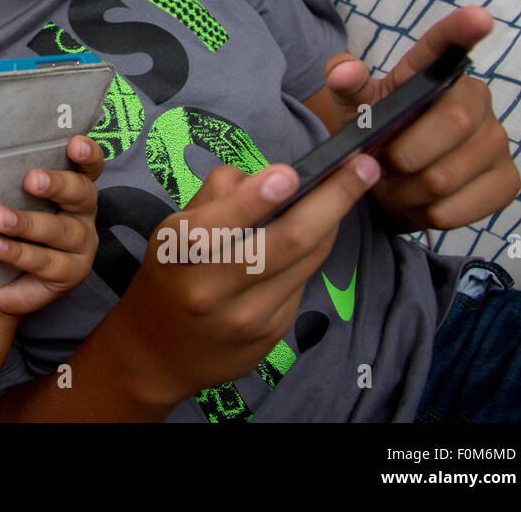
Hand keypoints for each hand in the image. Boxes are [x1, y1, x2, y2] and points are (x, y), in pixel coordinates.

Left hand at [0, 134, 102, 323]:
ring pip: (61, 231)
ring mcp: (81, 247)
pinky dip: (18, 253)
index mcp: (74, 189)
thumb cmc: (2, 228)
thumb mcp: (7, 200)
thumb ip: (8, 180)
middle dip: (58, 184)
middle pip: (81, 195)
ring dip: (28, 223)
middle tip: (31, 179)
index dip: (88, 154)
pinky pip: (46, 263)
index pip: (89, 168)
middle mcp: (83, 215)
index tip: (75, 143)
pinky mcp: (69, 275)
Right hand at [116, 156, 376, 407]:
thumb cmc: (169, 276)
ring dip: (333, 220)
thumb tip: (274, 175)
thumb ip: (216, 199)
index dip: (256, 199)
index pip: (218, 225)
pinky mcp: (271, 335)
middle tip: (363, 166)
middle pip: (285, 243)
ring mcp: (246, 318)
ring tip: (351, 184)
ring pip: (306, 260)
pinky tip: (316, 231)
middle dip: (331, 200)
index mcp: (177, 254)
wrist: (157, 354)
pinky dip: (313, 251)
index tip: (291, 172)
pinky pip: (301, 282)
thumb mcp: (171, 230)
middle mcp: (211, 290)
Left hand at [322, 5, 519, 232]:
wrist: (391, 186)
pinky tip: (419, 203)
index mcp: (434, 74)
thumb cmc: (376, 137)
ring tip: (394, 185)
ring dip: (407, 190)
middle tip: (382, 164)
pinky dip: (427, 213)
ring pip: (448, 174)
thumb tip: (343, 71)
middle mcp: (477, 100)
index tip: (478, 16)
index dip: (462, 30)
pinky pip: (462, 206)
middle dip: (404, 153)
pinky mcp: (507, 181)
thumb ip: (345, 84)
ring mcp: (498, 141)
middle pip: (453, 124)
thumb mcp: (354, 108)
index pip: (448, 46)